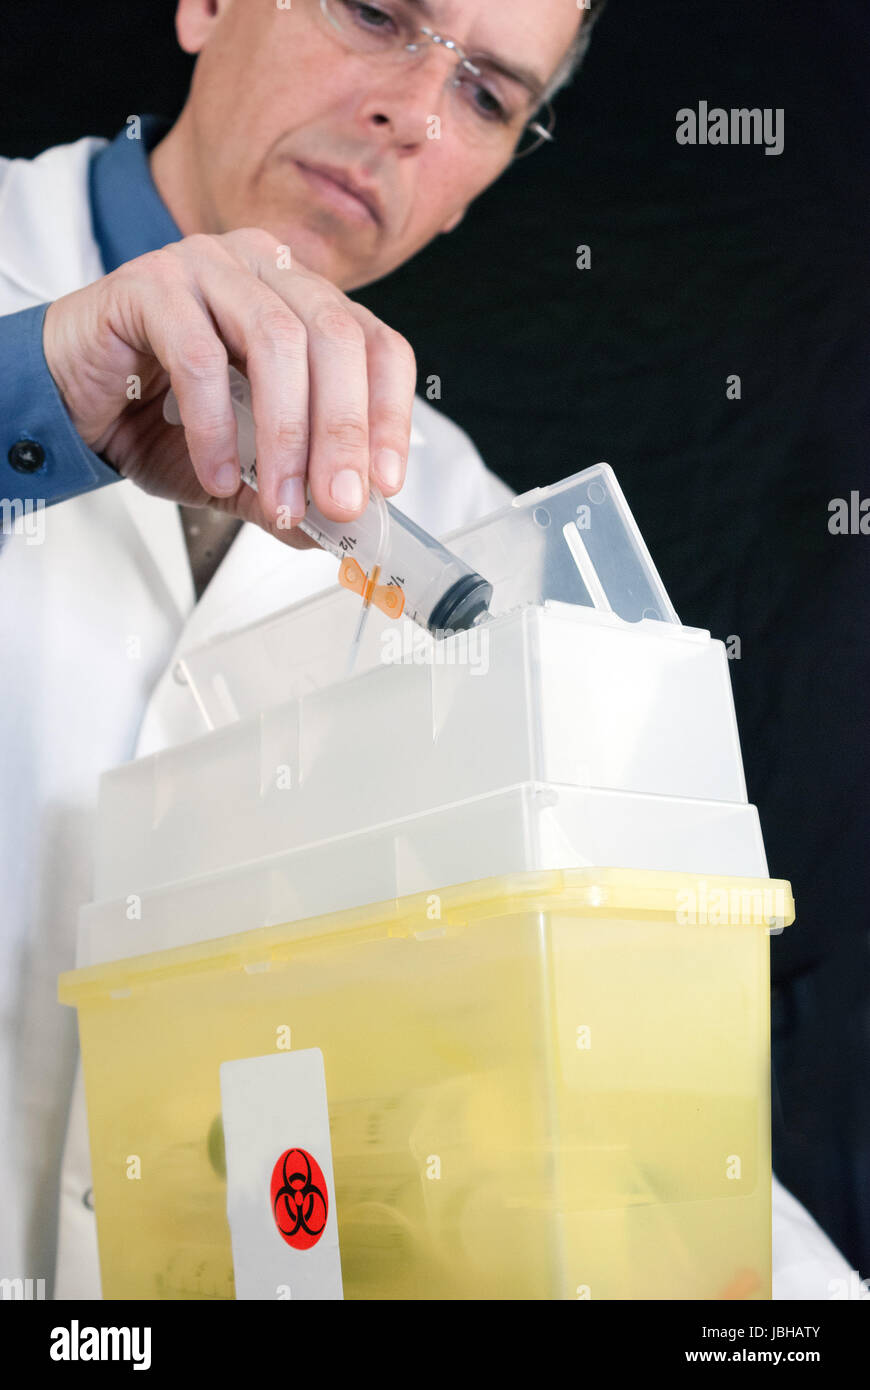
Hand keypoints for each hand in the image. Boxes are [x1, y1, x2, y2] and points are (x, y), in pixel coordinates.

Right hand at [42, 228, 415, 545]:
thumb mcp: (239, 471)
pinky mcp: (152, 285)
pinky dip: (215, 426)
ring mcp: (210, 267)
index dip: (390, 414)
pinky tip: (217, 473)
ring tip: (279, 500)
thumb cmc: (157, 417)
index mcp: (304, 303)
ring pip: (278, 341)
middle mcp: (266, 272)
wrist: (72, 400)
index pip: (376, 345)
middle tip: (340, 502)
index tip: (385, 483)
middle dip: (344, 432)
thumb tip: (337, 534)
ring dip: (286, 434)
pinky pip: (200, 357)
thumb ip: (287, 494)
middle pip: (336, 338)